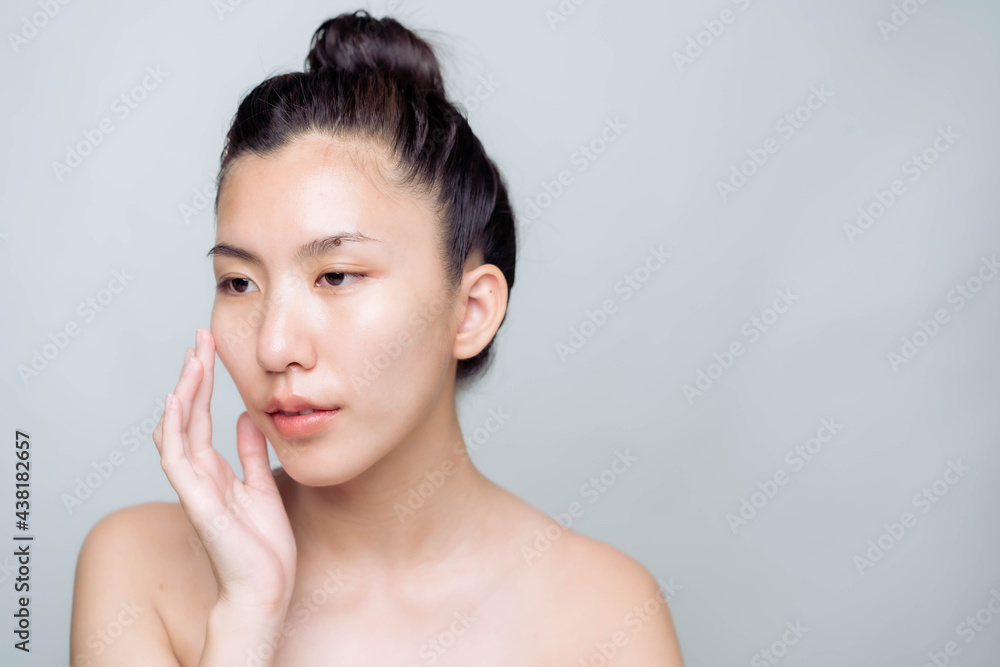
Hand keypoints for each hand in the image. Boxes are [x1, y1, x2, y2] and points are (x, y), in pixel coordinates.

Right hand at [152, 328, 296, 617]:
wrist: (266, 587)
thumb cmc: (263, 545)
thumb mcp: (262, 486)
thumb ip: (250, 454)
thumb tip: (247, 419)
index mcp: (214, 471)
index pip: (202, 417)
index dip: (203, 384)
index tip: (208, 349)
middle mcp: (199, 475)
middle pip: (188, 416)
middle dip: (192, 376)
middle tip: (199, 339)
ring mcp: (194, 487)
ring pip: (178, 431)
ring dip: (184, 393)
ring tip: (192, 358)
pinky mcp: (198, 501)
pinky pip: (178, 459)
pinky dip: (175, 429)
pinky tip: (178, 401)